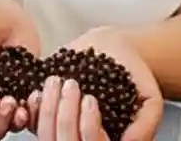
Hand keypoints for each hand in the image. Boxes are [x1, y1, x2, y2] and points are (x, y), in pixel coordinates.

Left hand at [29, 27, 162, 140]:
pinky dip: (32, 108)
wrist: (116, 49)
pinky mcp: (44, 115)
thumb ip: (146, 125)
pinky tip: (40, 90)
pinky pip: (30, 121)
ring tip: (57, 81)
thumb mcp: (150, 100)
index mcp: (106, 139)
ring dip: (48, 109)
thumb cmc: (134, 76)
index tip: (91, 100)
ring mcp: (62, 128)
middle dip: (65, 117)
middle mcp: (83, 137)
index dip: (89, 129)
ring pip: (46, 135)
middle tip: (73, 86)